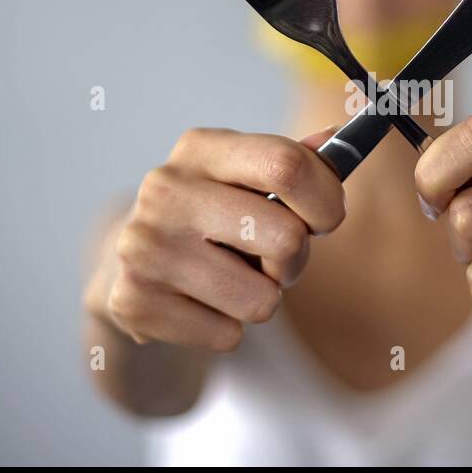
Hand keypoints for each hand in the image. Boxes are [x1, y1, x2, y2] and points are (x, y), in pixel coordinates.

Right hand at [88, 127, 345, 351]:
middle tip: (273, 260)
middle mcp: (165, 190)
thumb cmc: (213, 218)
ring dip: (261, 299)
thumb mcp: (246, 179)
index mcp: (201, 149)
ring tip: (231, 281)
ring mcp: (144, 246)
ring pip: (262, 299)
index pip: (287, 166)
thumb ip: (295, 161)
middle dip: (296, 260)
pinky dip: (226, 328)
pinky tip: (199, 304)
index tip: (325, 219)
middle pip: (287, 238)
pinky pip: (227, 335)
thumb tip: (338, 137)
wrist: (133, 267)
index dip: (325, 201)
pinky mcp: (134, 301)